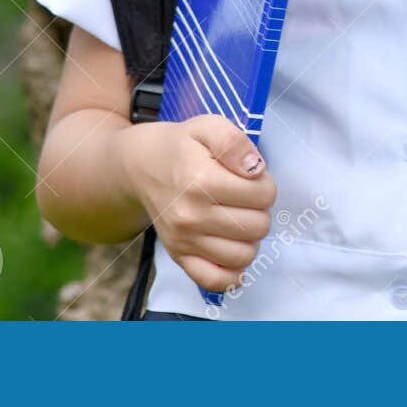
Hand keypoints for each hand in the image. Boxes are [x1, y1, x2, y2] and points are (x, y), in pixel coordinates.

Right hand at [113, 114, 276, 292]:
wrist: (140, 166)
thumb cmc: (181, 145)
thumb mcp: (207, 126)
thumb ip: (234, 141)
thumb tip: (255, 168)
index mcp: (200, 181)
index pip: (263, 194)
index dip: (265, 183)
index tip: (251, 176)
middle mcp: (190, 216)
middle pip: (258, 226)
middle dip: (260, 209)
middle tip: (244, 197)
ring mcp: (183, 240)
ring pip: (244, 255)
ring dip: (250, 237)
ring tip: (238, 218)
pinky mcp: (179, 256)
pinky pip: (215, 281)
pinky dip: (232, 272)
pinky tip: (233, 249)